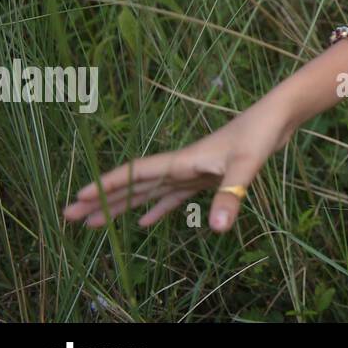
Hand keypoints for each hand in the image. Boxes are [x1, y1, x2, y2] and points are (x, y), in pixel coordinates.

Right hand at [61, 100, 293, 233]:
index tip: (78, 198)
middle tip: (69, 216)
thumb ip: (231, 196)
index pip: (136, 174)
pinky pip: (174, 196)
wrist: (278, 118)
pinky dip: (158, 209)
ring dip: (123, 207)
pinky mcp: (207, 176)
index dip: (107, 186)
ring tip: (94, 224)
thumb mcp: (247, 166)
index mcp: (182, 161)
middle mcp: (181, 165)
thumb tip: (217, 229)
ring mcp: (193, 171)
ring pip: (149, 192)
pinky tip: (145, 222)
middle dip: (102, 201)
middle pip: (134, 185)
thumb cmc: (260, 135)